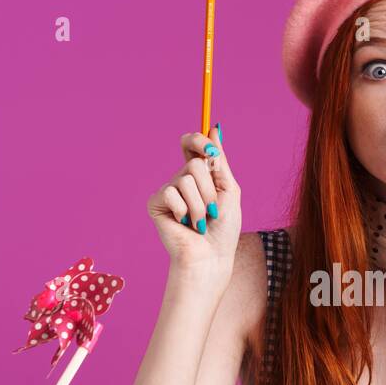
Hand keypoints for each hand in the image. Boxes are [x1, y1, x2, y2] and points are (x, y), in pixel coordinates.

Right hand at [148, 123, 241, 289]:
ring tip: (200, 221)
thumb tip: (215, 128)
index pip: (192, 143)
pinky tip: (184, 224)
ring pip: (185, 179)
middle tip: (211, 209)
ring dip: (200, 204)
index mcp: (200, 175)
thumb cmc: (223, 228)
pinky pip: (171, 192)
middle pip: (194, 163)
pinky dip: (184, 210)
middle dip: (209, 189)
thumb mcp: (229, 190)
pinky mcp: (156, 203)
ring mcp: (168, 190)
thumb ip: (220, 161)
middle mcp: (182, 179)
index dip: (198, 141)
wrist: (211, 256)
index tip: (210, 151)